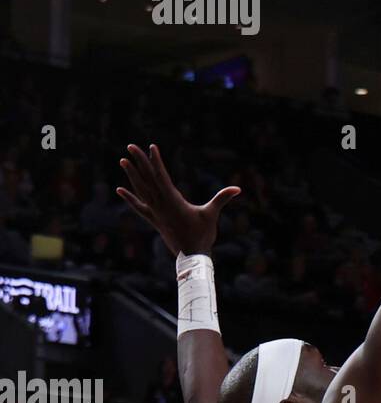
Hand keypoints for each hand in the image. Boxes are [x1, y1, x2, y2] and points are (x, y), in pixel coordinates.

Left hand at [116, 144, 239, 256]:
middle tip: (130, 146)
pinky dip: (129, 198)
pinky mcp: (154, 220)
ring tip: (123, 161)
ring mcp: (155, 212)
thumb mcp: (212, 214)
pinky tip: (120, 190)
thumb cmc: (202, 235)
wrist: (190, 256)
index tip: (151, 147)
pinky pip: (138, 207)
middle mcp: (160, 205)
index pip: (161, 176)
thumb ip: (222, 199)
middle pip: (147, 179)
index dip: (156, 161)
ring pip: (140, 190)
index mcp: (173, 201)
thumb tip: (237, 188)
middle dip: (139, 162)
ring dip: (132, 175)